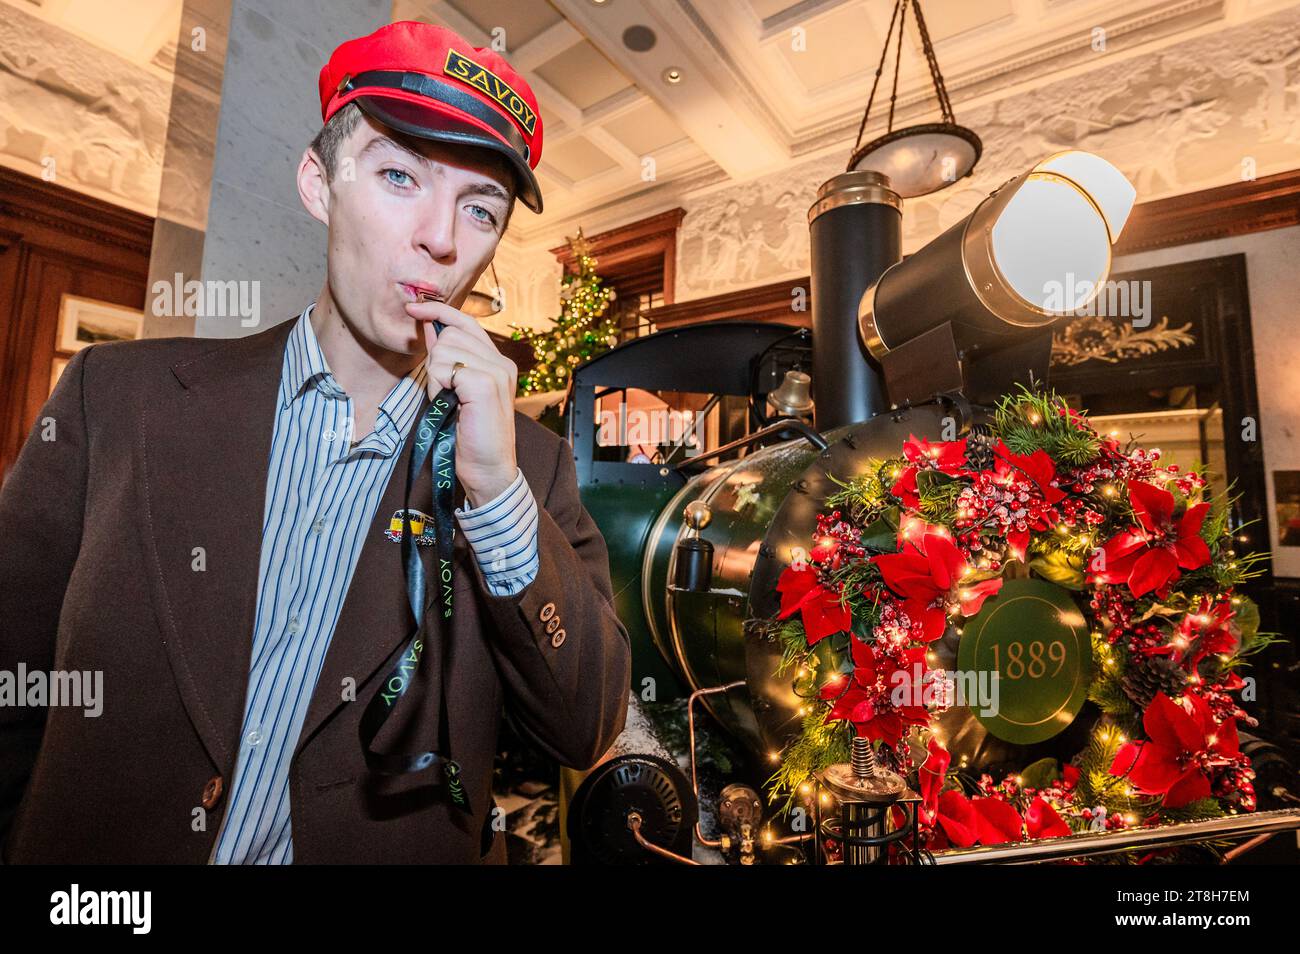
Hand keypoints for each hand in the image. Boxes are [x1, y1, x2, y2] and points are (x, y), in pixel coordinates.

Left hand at [405, 298, 517, 506]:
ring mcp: (496, 372)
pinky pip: (443, 368)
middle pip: (451, 335)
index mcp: (500, 363)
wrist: (488, 470)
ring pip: (444, 350)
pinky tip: (451, 404)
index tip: (414, 308)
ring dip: (436, 377)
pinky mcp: (484, 384)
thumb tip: (431, 327)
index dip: (439, 311)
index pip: (466, 322)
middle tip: (445, 393)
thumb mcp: (457, 391)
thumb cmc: (471, 436)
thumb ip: (448, 359)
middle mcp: (502, 363)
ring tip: (450, 402)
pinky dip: (438, 387)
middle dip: (436, 361)